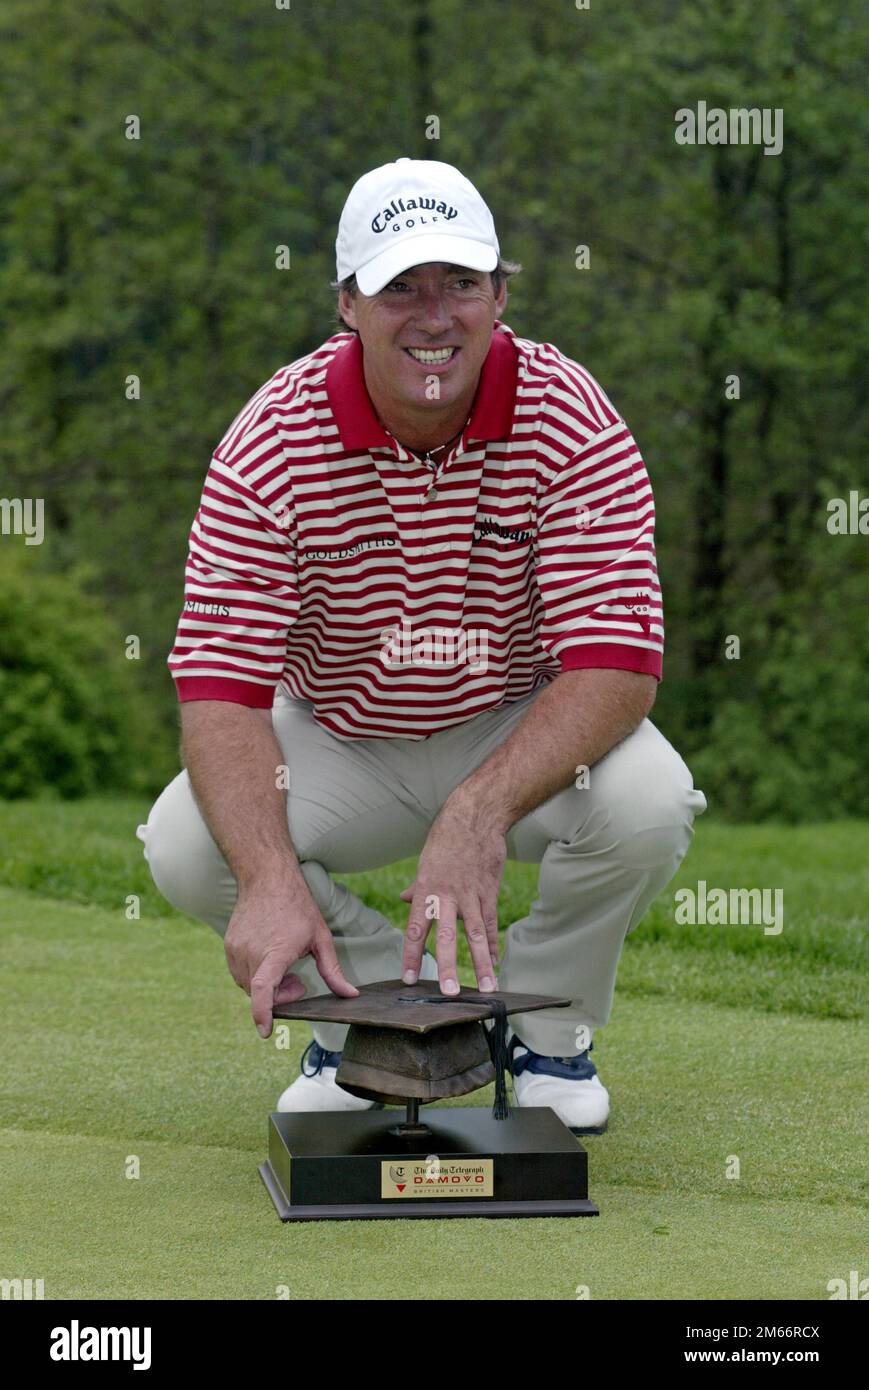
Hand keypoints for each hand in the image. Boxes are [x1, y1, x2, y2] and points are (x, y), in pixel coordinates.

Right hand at [224, 875, 357, 1037]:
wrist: (267, 877)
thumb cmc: (298, 906)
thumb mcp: (321, 937)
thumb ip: (332, 971)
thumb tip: (349, 996)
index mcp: (276, 951)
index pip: (262, 989)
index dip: (262, 1013)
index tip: (265, 1032)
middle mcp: (251, 952)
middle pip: (260, 993)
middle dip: (280, 996)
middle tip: (297, 981)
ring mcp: (236, 949)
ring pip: (247, 985)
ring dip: (266, 986)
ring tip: (284, 967)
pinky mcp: (228, 945)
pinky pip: (239, 973)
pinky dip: (254, 975)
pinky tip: (269, 959)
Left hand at [399, 801, 506, 994]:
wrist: (475, 818)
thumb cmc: (446, 840)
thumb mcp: (425, 863)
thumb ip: (416, 888)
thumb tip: (403, 899)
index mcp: (425, 891)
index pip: (414, 929)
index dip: (410, 955)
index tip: (408, 979)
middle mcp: (446, 896)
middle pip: (445, 937)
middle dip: (446, 966)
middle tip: (449, 993)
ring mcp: (470, 895)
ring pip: (475, 935)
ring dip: (481, 964)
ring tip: (486, 988)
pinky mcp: (489, 892)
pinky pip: (490, 924)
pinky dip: (492, 945)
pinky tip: (494, 964)